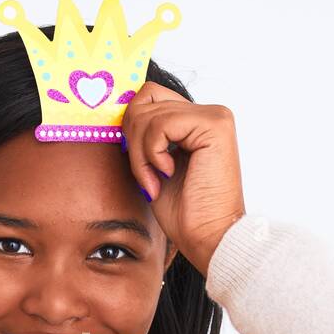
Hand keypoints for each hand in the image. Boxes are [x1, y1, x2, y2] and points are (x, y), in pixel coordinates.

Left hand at [119, 81, 246, 276]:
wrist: (207, 237)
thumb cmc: (184, 211)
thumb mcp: (153, 164)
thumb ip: (144, 135)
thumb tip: (119, 112)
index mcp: (196, 120)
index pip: (149, 97)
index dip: (132, 126)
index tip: (139, 163)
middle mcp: (209, 113)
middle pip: (146, 99)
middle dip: (134, 141)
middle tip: (147, 177)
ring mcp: (214, 116)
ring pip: (149, 113)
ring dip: (141, 153)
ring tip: (155, 180)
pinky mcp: (214, 125)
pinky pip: (160, 124)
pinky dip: (152, 153)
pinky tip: (167, 173)